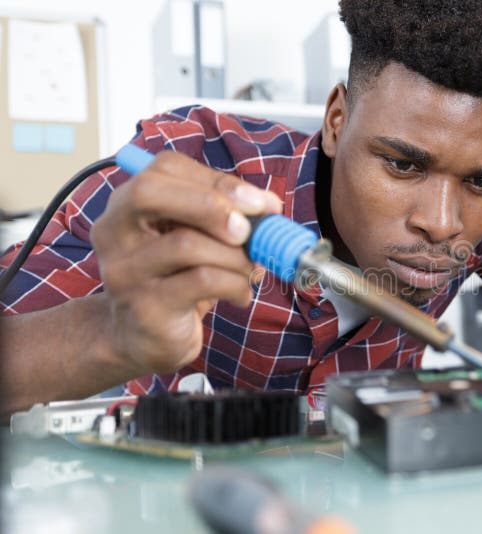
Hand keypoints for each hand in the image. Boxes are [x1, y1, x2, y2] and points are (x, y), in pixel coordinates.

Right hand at [90, 151, 281, 374]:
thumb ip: (226, 216)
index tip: (260, 202)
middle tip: (248, 229)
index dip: (218, 180)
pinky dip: (235, 284)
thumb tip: (269, 206)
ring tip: (251, 270)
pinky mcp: (145, 306)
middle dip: (212, 204)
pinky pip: (201, 282)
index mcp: (127, 203)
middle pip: (150, 193)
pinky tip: (241, 294)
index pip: (166, 168)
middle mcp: (114, 231)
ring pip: (186, 244)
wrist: (143, 339)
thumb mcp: (198, 239)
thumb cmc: (177, 279)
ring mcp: (125, 270)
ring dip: (236, 256)